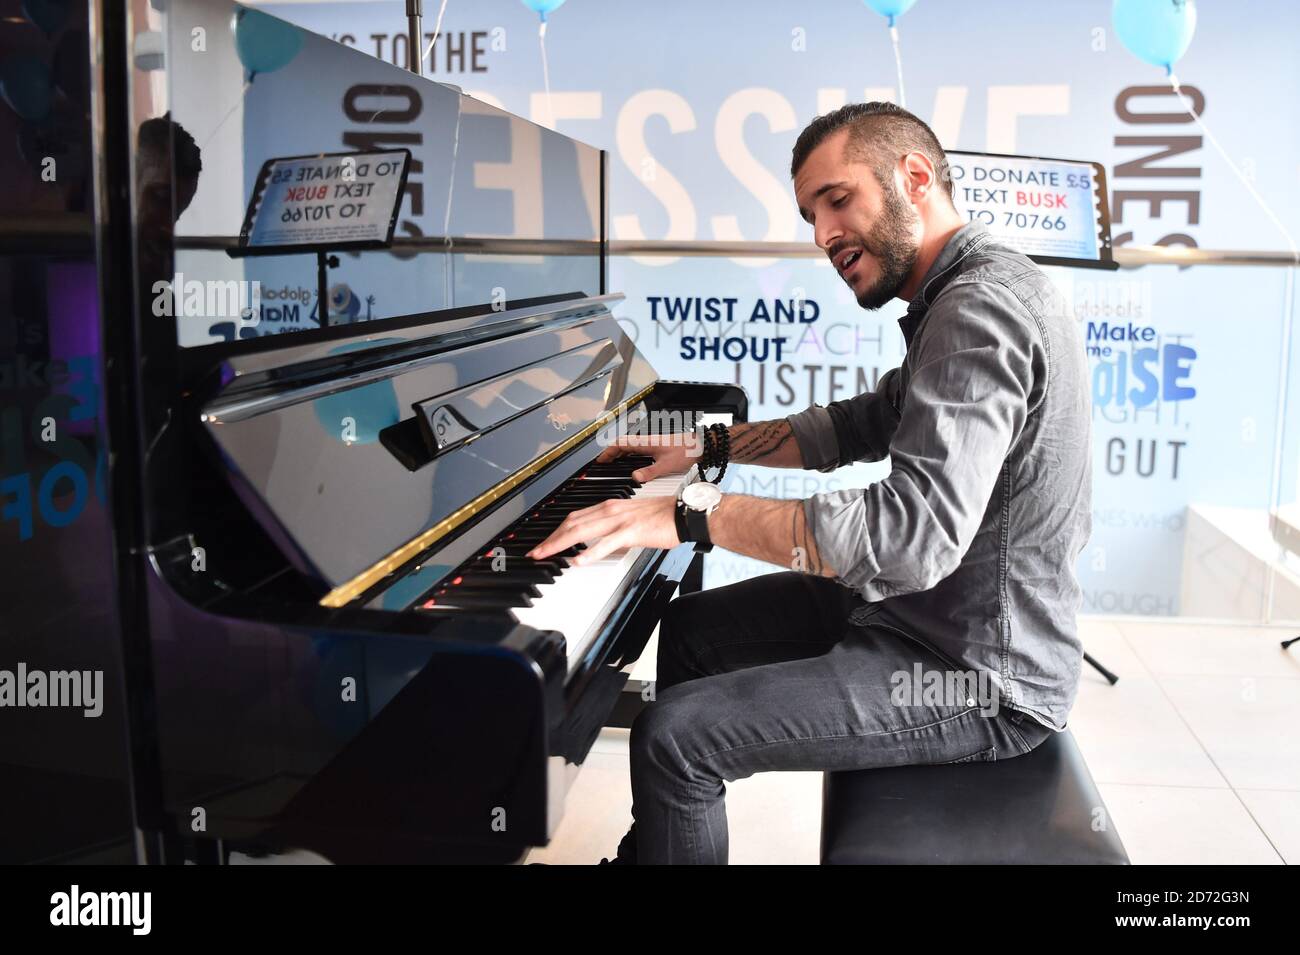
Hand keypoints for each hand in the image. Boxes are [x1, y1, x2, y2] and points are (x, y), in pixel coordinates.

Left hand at [527, 494, 681, 565]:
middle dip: (550, 539)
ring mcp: (619, 520)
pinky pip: (606, 543)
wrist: (683, 513)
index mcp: (609, 506)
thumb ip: (613, 528)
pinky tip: (578, 560)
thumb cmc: (662, 517)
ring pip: (582, 531)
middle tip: (535, 552)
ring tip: (545, 555)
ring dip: (560, 544)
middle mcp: (610, 510)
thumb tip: (601, 543)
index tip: (544, 543)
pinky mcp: (630, 531)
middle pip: (572, 524)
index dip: (556, 531)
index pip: (575, 518)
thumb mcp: (631, 519)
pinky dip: (589, 552)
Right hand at [595, 432, 701, 482]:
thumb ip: (649, 472)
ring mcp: (652, 443)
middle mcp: (647, 441)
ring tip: (614, 464)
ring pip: (631, 447)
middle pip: (623, 445)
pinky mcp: (658, 447)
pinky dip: (631, 456)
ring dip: (621, 454)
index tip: (600, 461)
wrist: (701, 445)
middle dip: (611, 454)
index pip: (620, 444)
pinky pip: (639, 450)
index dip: (608, 452)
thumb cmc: (686, 451)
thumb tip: (634, 477)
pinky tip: (634, 464)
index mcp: (645, 443)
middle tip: (604, 464)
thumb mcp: (666, 466)